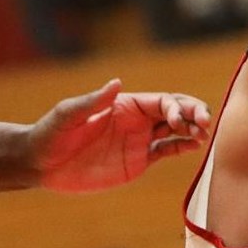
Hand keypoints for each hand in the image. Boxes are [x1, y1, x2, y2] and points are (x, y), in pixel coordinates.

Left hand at [31, 79, 210, 192]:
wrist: (42, 164)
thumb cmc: (52, 134)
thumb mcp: (69, 115)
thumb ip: (93, 101)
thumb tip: (116, 83)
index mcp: (125, 105)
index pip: (161, 101)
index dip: (176, 108)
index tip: (179, 121)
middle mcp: (137, 120)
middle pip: (175, 112)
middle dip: (194, 114)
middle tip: (206, 123)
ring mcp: (139, 140)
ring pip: (176, 130)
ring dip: (193, 130)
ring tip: (204, 136)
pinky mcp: (138, 160)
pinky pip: (167, 150)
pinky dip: (183, 147)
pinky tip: (194, 147)